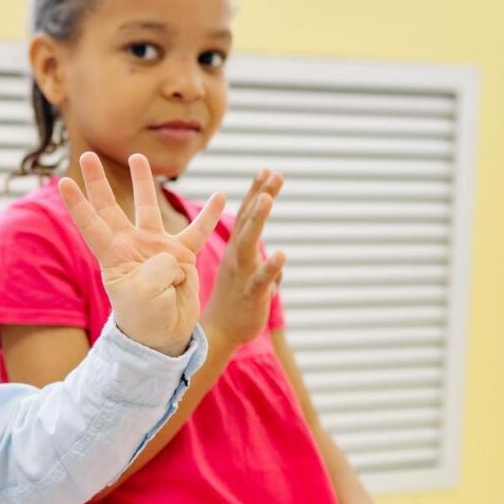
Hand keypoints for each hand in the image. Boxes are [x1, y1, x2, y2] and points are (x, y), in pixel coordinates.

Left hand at [58, 151, 225, 355]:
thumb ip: (158, 268)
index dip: (78, 204)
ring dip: (143, 181)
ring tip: (137, 157)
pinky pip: (198, 230)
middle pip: (111, 206)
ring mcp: (156, 247)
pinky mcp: (182, 254)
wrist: (163, 335)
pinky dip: (209, 215)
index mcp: (114, 256)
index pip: (92, 224)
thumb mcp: (145, 294)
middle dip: (98, 181)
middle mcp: (132, 245)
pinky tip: (220, 195)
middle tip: (86, 155)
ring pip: (150, 207)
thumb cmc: (145, 317)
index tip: (63, 182)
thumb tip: (173, 255)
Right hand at [201, 170, 285, 348]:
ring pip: (249, 243)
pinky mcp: (251, 295)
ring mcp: (242, 275)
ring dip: (258, 220)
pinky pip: (261, 280)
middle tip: (272, 173)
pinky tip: (282, 255)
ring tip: (267, 198)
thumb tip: (277, 260)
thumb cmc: (236, 303)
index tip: (266, 170)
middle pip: (248, 221)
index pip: (246, 216)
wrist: (221, 333)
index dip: (256, 193)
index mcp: (238, 251)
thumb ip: (264, 264)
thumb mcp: (250, 277)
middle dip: (260, 196)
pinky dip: (270, 267)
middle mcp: (237, 258)